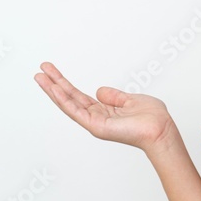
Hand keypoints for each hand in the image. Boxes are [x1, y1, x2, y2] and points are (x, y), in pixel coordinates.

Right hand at [34, 62, 176, 152]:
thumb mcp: (131, 100)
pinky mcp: (97, 127)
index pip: (78, 96)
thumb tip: (99, 90)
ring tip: (39, 77)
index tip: (52, 71)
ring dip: (53, 91)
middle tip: (40, 70)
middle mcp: (96, 118)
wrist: (161, 129)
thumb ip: (114, 96)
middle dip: (54, 84)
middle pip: (70, 98)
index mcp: (104, 111)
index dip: (65, 84)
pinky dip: (64, 100)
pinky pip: (77, 111)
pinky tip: (54, 89)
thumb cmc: (152, 118)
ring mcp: (95, 123)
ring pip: (69, 104)